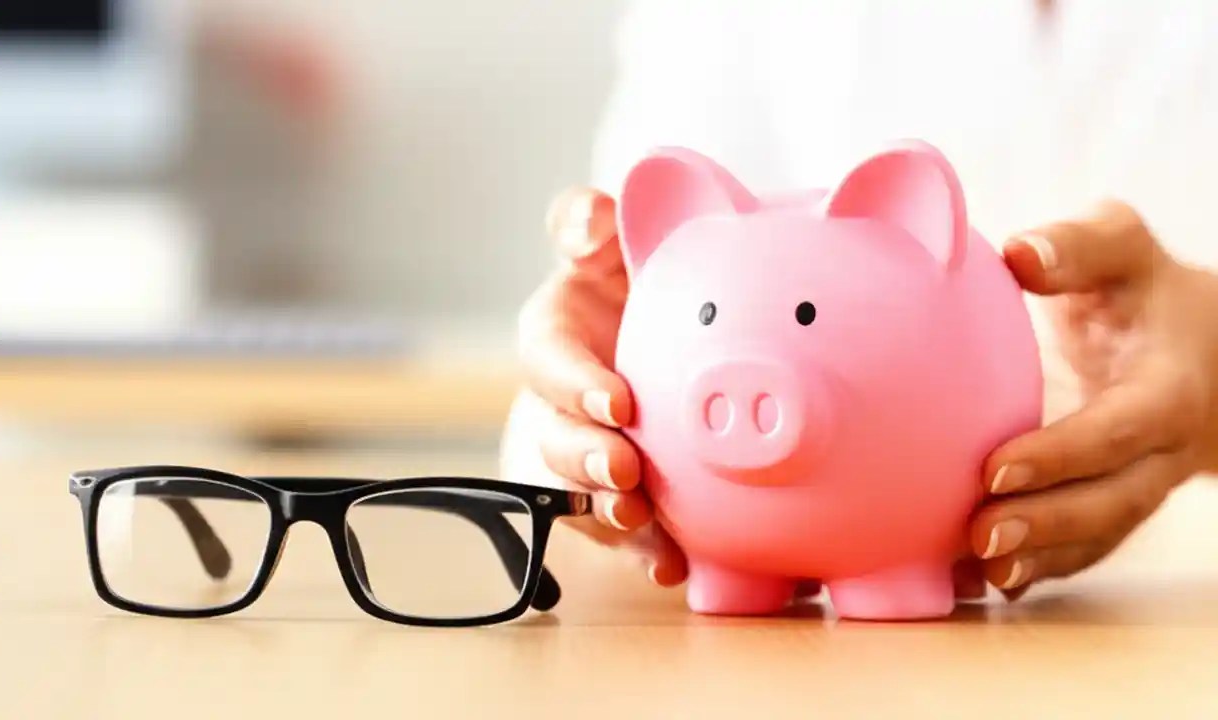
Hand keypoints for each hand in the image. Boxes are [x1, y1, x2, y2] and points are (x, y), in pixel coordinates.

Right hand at [502, 188, 688, 586]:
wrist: (660, 341)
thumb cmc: (631, 286)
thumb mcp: (611, 245)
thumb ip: (591, 223)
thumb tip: (588, 220)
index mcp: (555, 338)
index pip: (548, 358)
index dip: (574, 383)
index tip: (616, 402)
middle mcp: (557, 404)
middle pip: (553, 437)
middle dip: (585, 458)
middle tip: (625, 471)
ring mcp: (580, 455)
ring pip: (576, 492)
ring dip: (606, 510)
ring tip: (641, 520)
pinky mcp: (608, 497)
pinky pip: (617, 532)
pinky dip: (642, 550)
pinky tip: (671, 563)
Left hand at [970, 200, 1217, 597]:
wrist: (1206, 347)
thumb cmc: (1144, 291)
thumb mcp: (1124, 248)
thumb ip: (1078, 246)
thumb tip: (1017, 252)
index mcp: (1166, 388)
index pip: (1118, 431)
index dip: (1063, 454)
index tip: (994, 466)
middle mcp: (1162, 449)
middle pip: (1113, 500)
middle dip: (1049, 523)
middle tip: (978, 535)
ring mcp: (1142, 483)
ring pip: (1101, 535)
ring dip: (1042, 558)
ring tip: (979, 571)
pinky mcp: (1115, 502)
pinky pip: (1086, 547)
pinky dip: (1040, 568)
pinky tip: (984, 582)